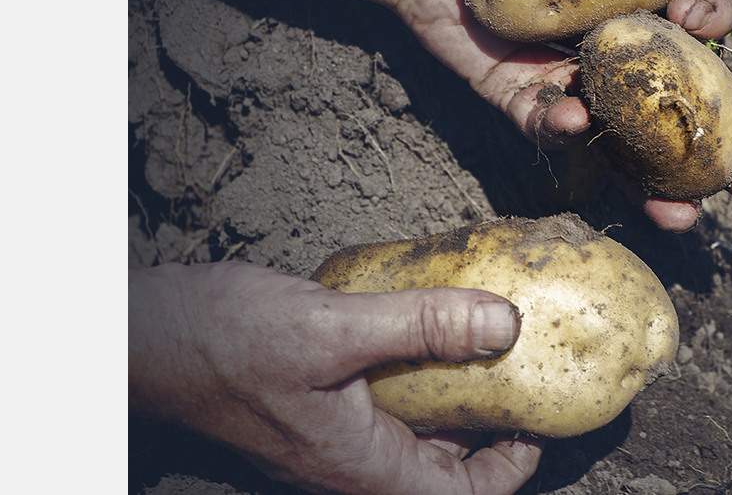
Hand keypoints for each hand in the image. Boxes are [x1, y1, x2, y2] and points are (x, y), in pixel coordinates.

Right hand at [129, 262, 542, 494]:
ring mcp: (332, 431)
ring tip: (484, 335)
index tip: (538, 418)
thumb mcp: (331, 328)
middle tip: (521, 367)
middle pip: (444, 463)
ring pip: (416, 425)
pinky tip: (423, 317)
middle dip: (491, 422)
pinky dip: (415, 363)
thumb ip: (422, 325)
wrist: (141, 335)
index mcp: (360, 466)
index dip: (510, 467)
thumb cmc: (219, 343)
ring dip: (454, 388)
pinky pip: (385, 394)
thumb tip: (506, 322)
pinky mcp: (318, 400)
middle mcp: (351, 459)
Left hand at [369, 0, 731, 231]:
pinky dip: (563, 127)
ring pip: (625, 137)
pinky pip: (545, 121)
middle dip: (724, 150)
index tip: (700, 14)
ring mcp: (570, 69)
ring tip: (682, 215)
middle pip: (684, 101)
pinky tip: (576, 119)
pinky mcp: (517, 90)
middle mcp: (619, 38)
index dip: (717, 21)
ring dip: (656, 182)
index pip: (705, 17)